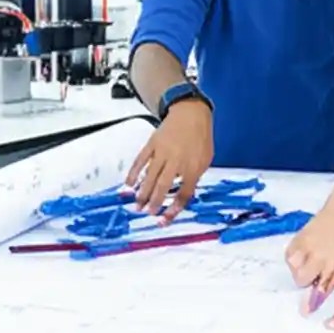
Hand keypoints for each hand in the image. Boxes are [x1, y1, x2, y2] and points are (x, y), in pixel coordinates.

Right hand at [125, 100, 212, 220]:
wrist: (191, 113)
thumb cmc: (200, 137)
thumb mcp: (205, 159)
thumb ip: (194, 177)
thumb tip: (182, 195)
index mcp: (193, 166)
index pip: (184, 193)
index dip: (174, 208)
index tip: (164, 219)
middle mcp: (177, 160)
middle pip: (163, 186)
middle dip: (154, 202)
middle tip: (147, 213)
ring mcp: (163, 152)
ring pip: (150, 176)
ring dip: (142, 192)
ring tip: (136, 206)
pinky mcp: (152, 144)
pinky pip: (140, 161)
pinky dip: (133, 173)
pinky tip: (128, 185)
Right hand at [285, 196, 333, 313]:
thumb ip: (331, 279)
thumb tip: (317, 295)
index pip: (319, 289)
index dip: (311, 300)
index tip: (305, 310)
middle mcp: (320, 257)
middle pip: (301, 280)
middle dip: (304, 280)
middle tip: (311, 272)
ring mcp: (308, 246)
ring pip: (293, 268)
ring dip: (298, 268)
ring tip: (307, 259)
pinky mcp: (299, 237)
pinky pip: (289, 255)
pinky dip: (293, 257)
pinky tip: (302, 252)